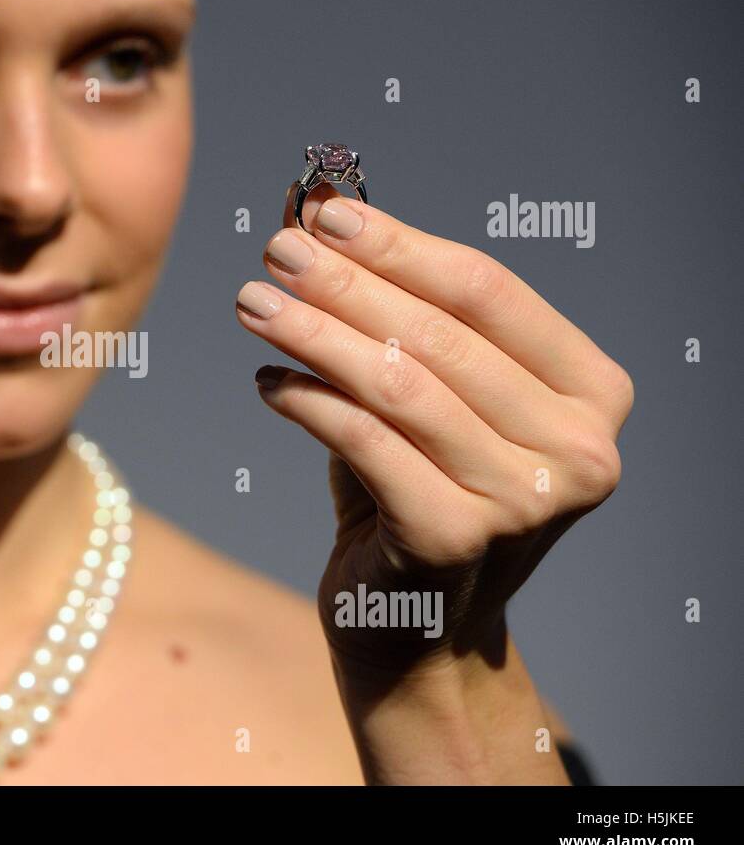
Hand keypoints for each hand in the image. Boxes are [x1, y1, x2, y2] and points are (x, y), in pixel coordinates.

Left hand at [235, 182, 633, 674]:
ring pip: (399, 385)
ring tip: (254, 303)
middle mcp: (579, 448)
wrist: (418, 635)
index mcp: (591, 393)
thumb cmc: (417, 496)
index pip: (487, 291)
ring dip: (315, 333)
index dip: (400, 244)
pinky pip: (362, 442)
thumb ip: (385, 313)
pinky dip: (307, 401)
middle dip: (346, 282)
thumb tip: (313, 209)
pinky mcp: (453, 541)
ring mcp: (524, 500)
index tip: (325, 212)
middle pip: (440, 334)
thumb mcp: (419, 398)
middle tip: (276, 250)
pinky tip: (267, 382)